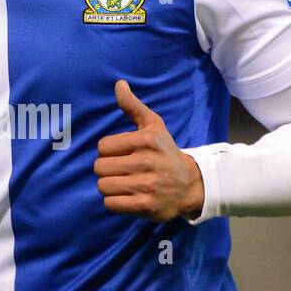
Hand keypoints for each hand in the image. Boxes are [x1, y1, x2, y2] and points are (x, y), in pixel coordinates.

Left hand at [92, 80, 204, 220]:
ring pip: (103, 186)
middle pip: (99, 167)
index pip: (103, 146)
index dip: (108, 151)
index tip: (121, 153)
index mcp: (146, 140)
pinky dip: (114, 202)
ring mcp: (147, 185)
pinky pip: (111, 204)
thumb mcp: (153, 126)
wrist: (190, 184)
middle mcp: (147, 162)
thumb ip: (133, 106)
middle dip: (106, 169)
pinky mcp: (146, 206)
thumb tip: (119, 84)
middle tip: (120, 170)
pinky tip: (125, 196)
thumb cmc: (165, 152)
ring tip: (122, 183)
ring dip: (109, 186)